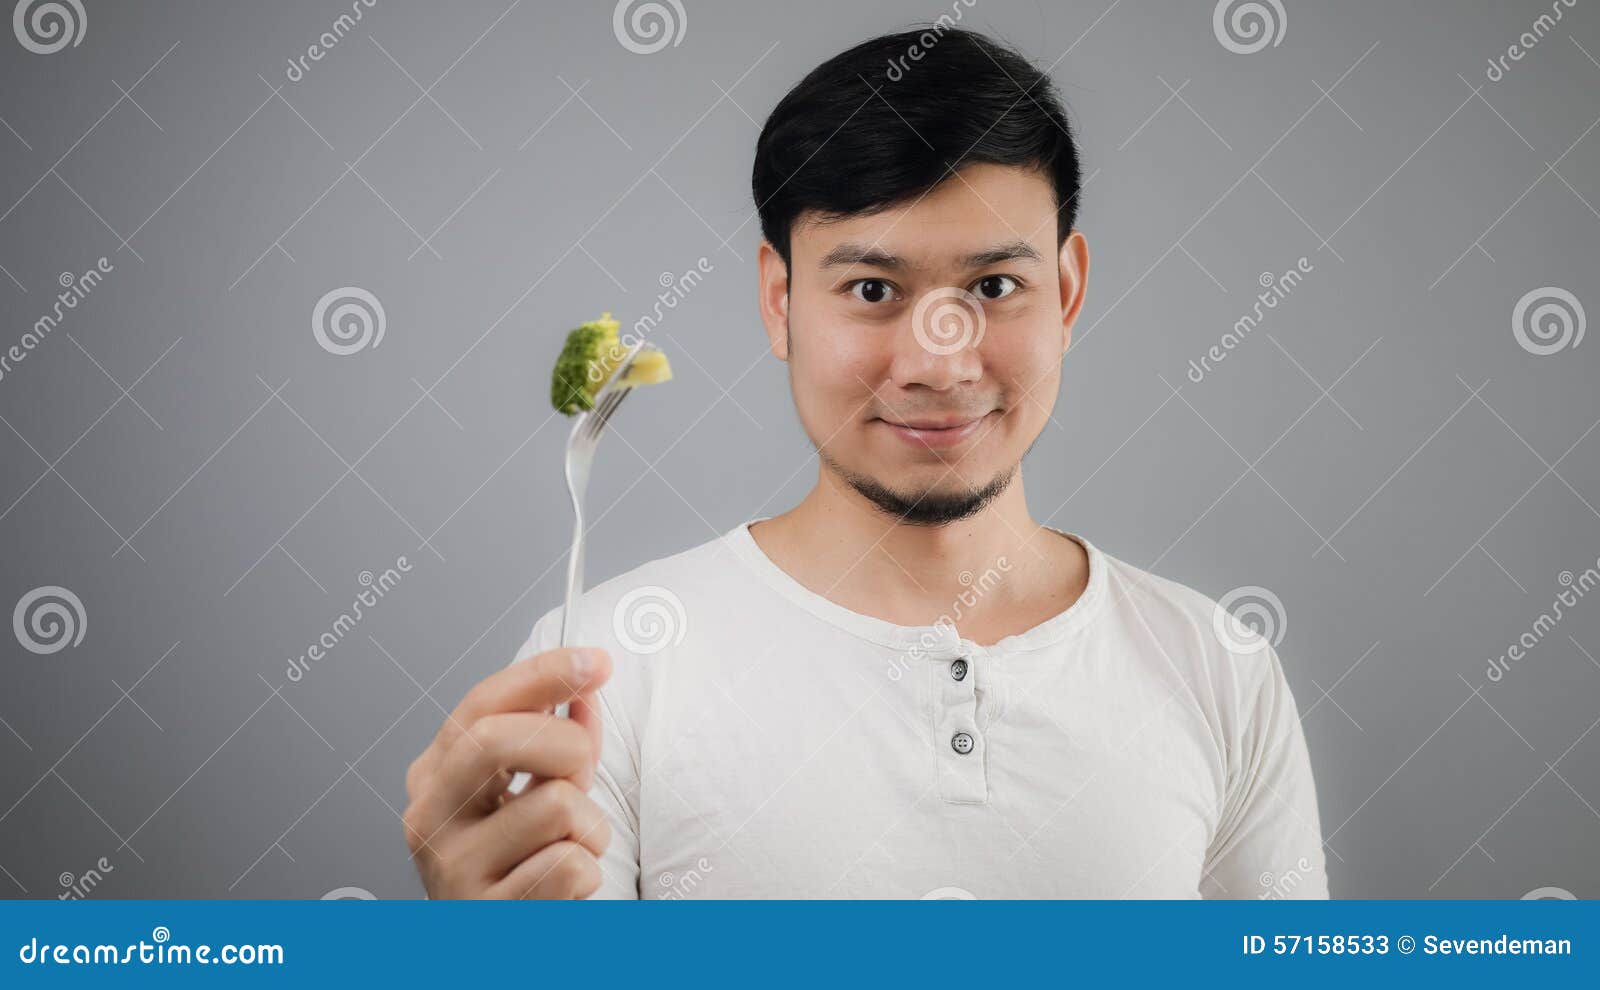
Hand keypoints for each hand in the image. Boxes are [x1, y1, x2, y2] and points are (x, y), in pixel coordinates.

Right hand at [402, 646, 612, 898]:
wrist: (504, 945)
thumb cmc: (524, 863)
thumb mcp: (536, 789)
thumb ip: (558, 737)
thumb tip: (587, 680)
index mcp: (435, 774)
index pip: (482, 703)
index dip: (544, 674)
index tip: (597, 661)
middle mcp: (428, 815)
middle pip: (496, 739)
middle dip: (568, 745)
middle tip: (583, 775)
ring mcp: (449, 868)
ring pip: (554, 805)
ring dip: (589, 827)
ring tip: (570, 848)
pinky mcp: (485, 914)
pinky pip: (569, 865)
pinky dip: (587, 873)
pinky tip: (561, 889)